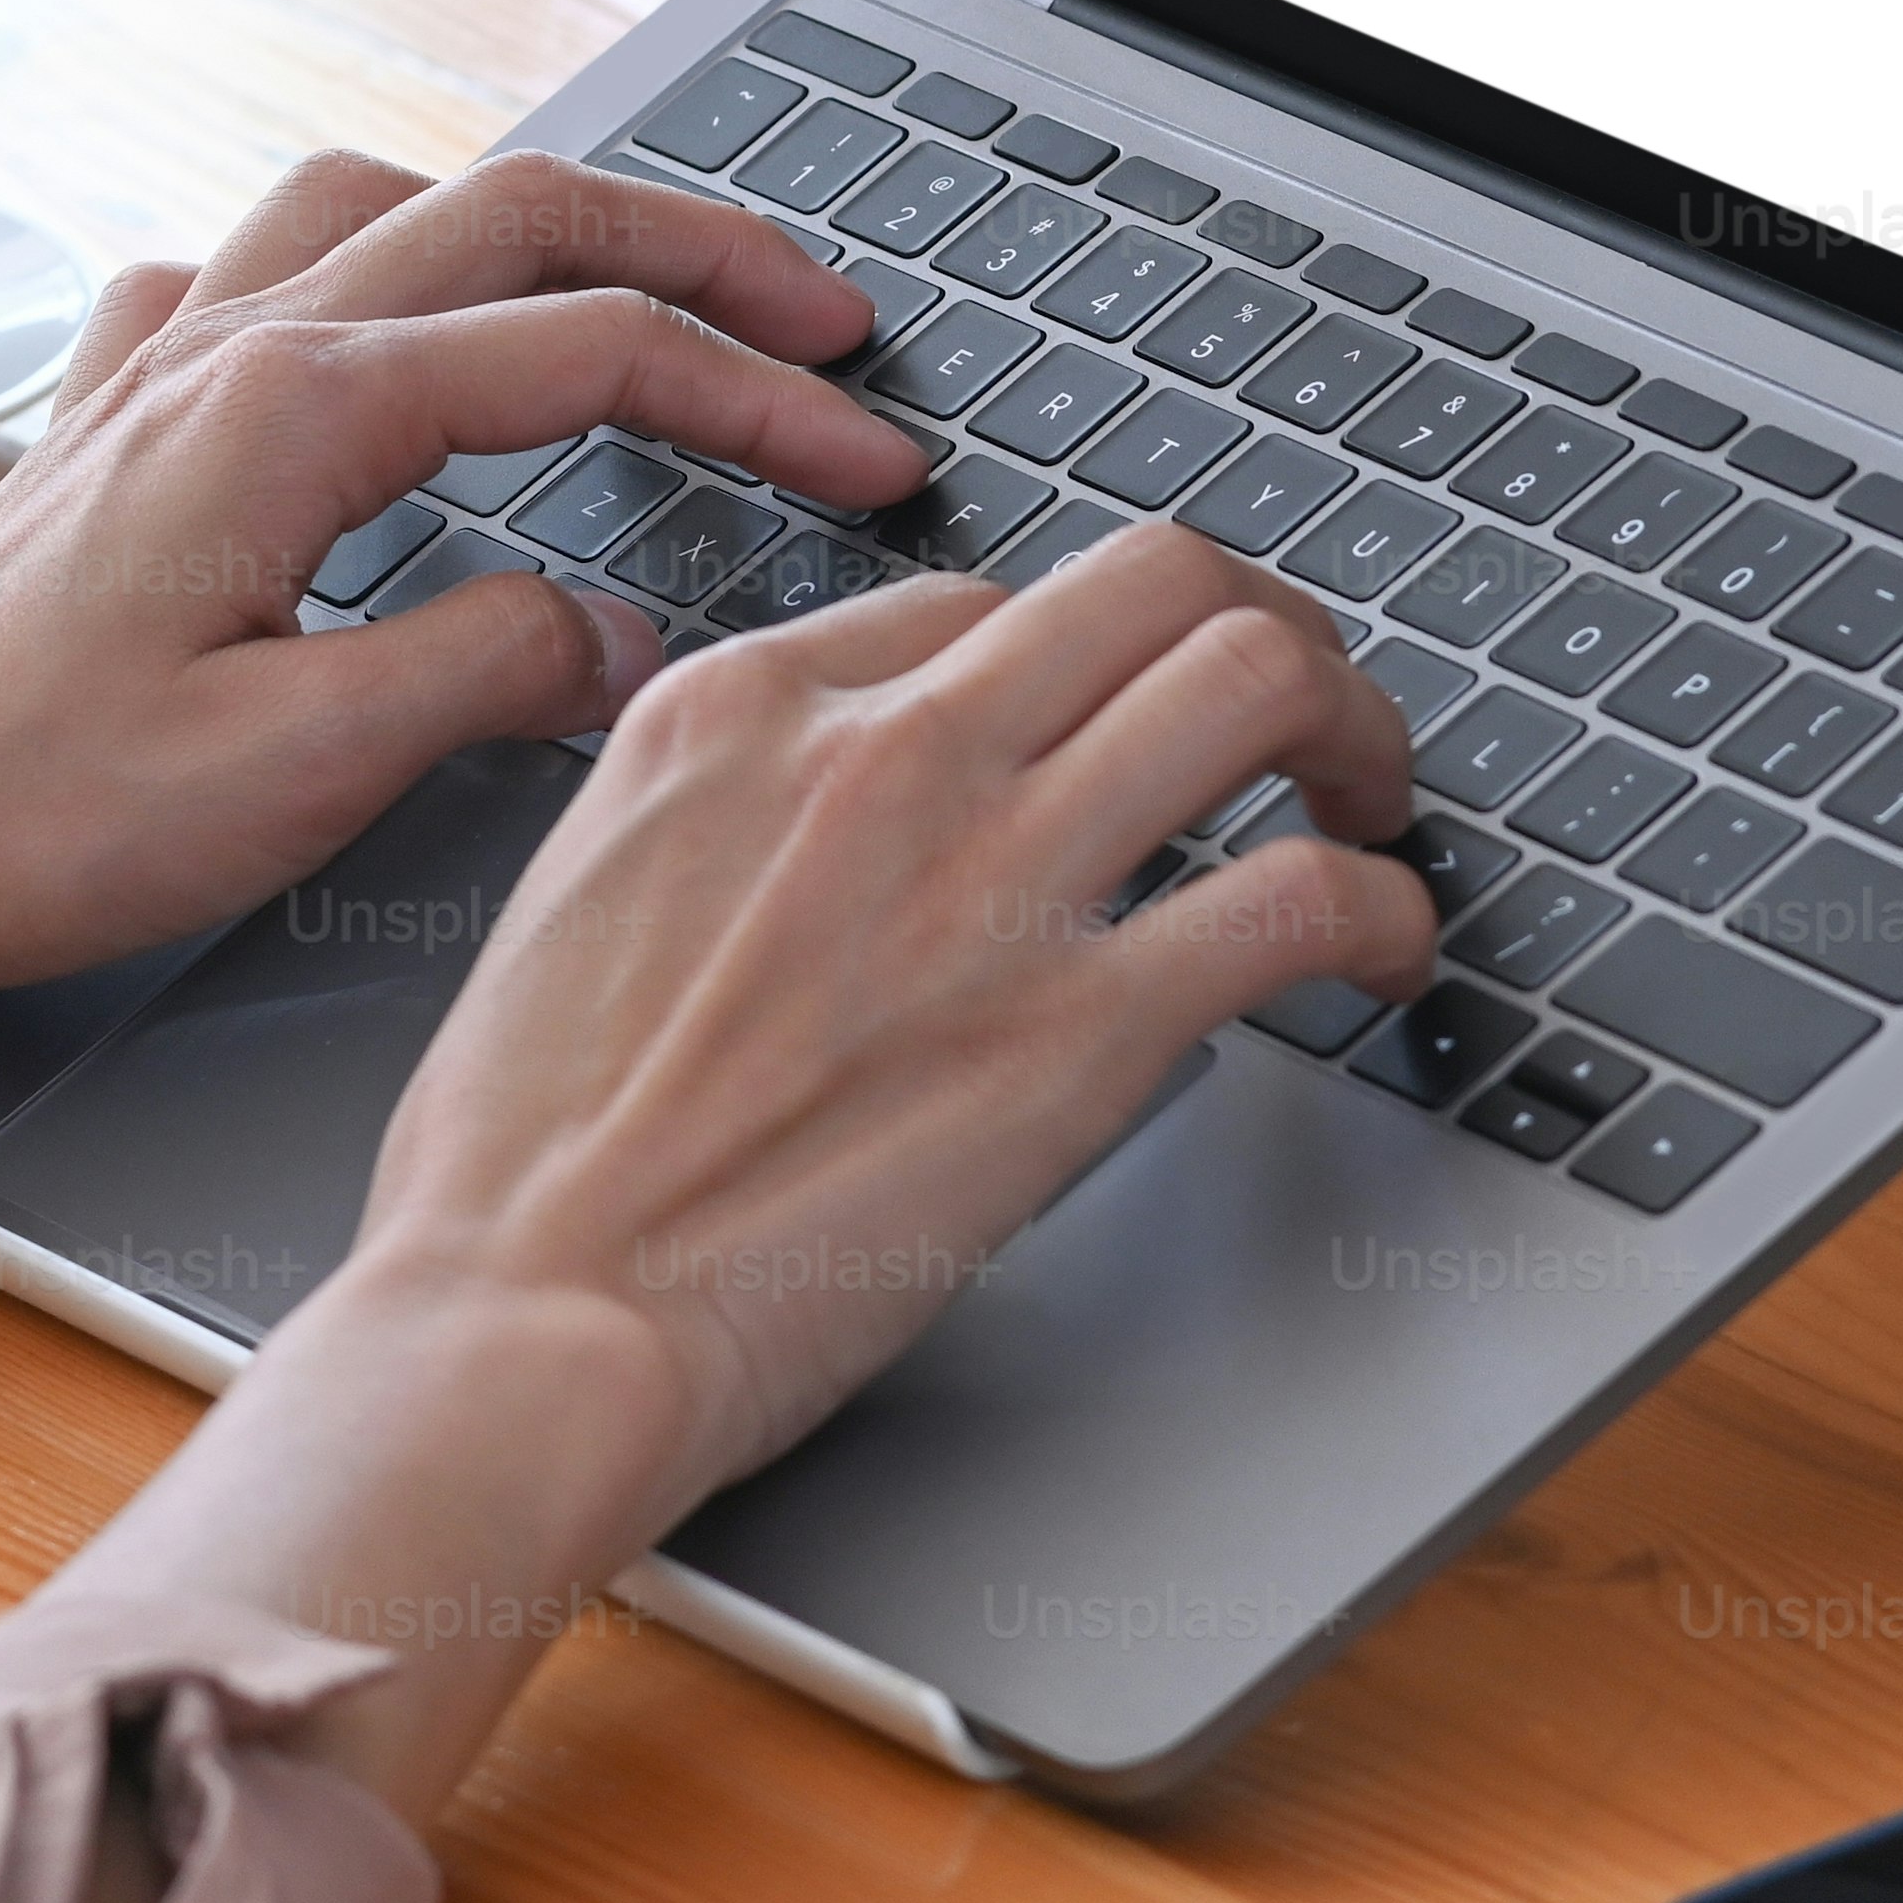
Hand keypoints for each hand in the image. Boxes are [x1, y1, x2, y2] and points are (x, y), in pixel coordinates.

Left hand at [0, 144, 935, 1007]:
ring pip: (383, 204)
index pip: (592, 349)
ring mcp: (156, 364)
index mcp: (296, 408)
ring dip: (531, 225)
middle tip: (827, 312)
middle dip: (695, 249)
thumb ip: (488, 673)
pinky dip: (356, 272)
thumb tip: (616, 638)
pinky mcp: (102, 420)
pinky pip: (250, 272)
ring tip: (636, 290)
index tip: (871, 451)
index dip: (761, 393)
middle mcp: (227, 342)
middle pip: (514, 213)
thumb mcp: (297, 771)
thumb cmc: (16, 817)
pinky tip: (374, 344)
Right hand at [26, 525, 1430, 1819]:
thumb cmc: (519, 1170)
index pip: (975, 602)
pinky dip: (1382, 908)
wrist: (521, 1323)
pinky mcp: (1081, 1029)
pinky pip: (1301, 894)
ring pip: (1252, 675)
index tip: (1109, 735)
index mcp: (735, 710)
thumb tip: (819, 834)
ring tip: (1369, 801)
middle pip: (1149, 578)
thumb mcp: (585, 894)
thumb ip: (720, 819)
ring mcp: (985, 876)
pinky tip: (1383, 953)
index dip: (1074, 666)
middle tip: (1297, 711)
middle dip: (1257, 625)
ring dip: (1350, 726)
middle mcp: (877, 750)